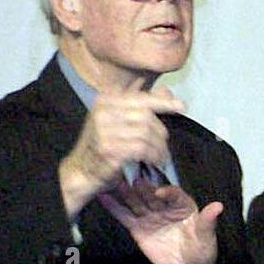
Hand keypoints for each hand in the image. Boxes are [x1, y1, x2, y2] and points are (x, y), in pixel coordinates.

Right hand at [60, 75, 186, 216]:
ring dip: (159, 147)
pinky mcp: (110, 149)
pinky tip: (156, 161)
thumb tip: (167, 91)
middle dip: (160, 132)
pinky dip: (154, 155)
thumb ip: (141, 106)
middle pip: (146, 117)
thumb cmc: (103, 146)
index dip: (164, 102)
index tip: (181, 105)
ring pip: (146, 134)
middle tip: (164, 145)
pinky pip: (142, 149)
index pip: (141, 98)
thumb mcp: (119, 120)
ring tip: (162, 156)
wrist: (81, 171)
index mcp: (105, 100)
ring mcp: (105, 130)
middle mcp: (103, 112)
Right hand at [99, 178, 223, 263]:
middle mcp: (165, 206)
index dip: (167, 192)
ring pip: (136, 203)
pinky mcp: (138, 228)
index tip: (159, 193)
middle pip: (152, 196)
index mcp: (183, 205)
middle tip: (132, 179)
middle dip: (143, 188)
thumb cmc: (201, 252)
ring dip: (125, 193)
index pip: (174, 195)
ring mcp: (150, 216)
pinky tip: (104, 197)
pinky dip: (114, 207)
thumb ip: (208, 221)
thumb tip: (218, 206)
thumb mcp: (206, 237)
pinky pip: (125, 216)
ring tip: (114, 182)